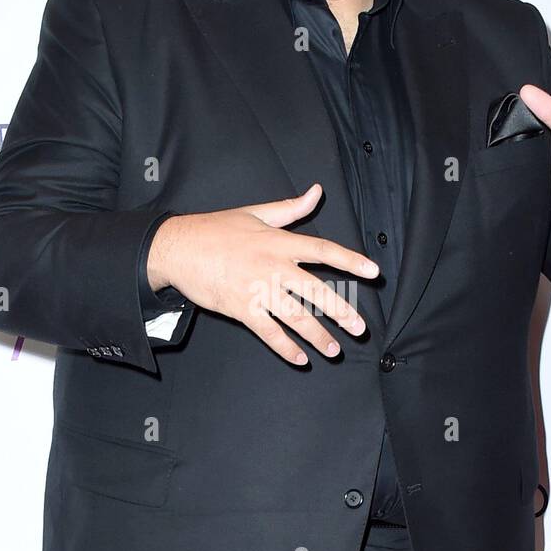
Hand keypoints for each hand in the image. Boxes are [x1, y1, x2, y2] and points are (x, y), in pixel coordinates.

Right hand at [146, 182, 379, 365]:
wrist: (178, 247)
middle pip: (315, 290)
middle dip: (341, 311)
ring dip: (317, 336)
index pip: (323, 250)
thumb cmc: (216, 229)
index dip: (350, 260)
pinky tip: (300, 359)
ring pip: (295, 316)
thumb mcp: (255, 212)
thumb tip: (317, 192)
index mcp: (280, 242)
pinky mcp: (240, 308)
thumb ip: (291, 208)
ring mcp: (257, 289)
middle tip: (360, 328)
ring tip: (334, 351)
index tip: (373, 272)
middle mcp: (273, 266)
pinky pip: (268, 332)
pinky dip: (285, 347)